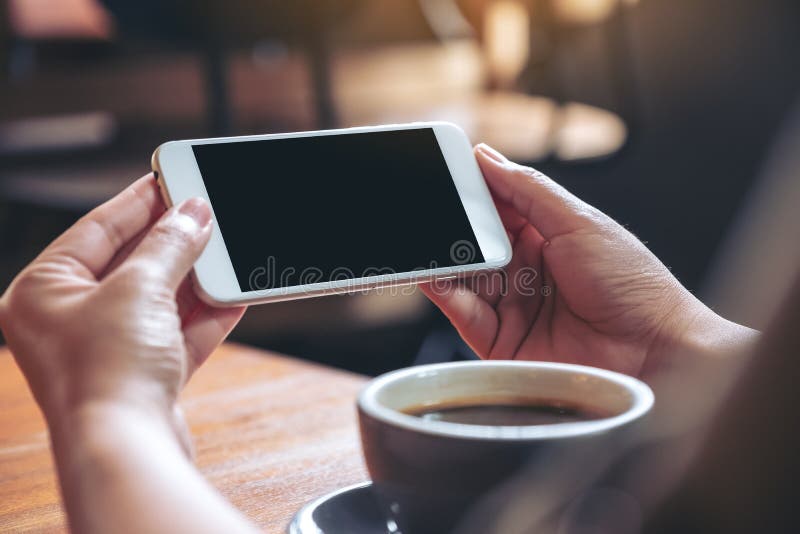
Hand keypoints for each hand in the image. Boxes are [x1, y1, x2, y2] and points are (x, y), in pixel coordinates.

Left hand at [0, 175, 244, 452]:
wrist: (128, 449)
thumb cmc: (106, 374)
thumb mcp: (140, 289)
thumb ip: (169, 245)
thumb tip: (193, 213)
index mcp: (43, 292)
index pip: (96, 228)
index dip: (139, 201)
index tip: (171, 178)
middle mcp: (69, 320)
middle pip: (131, 262)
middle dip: (173, 240)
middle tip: (206, 213)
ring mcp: (107, 349)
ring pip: (158, 298)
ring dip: (195, 277)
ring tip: (226, 249)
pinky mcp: (142, 374)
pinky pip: (176, 331)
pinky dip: (205, 313)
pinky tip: (232, 294)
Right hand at [423, 145, 755, 376]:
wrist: (657, 352)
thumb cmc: (634, 286)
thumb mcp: (579, 222)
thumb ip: (528, 190)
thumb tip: (486, 157)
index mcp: (547, 237)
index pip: (498, 207)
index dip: (472, 190)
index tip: (444, 170)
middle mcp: (526, 271)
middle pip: (475, 242)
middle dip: (452, 225)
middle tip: (429, 208)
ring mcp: (513, 306)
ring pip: (464, 276)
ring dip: (444, 258)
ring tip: (424, 238)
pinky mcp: (502, 343)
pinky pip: (464, 314)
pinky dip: (444, 293)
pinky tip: (434, 274)